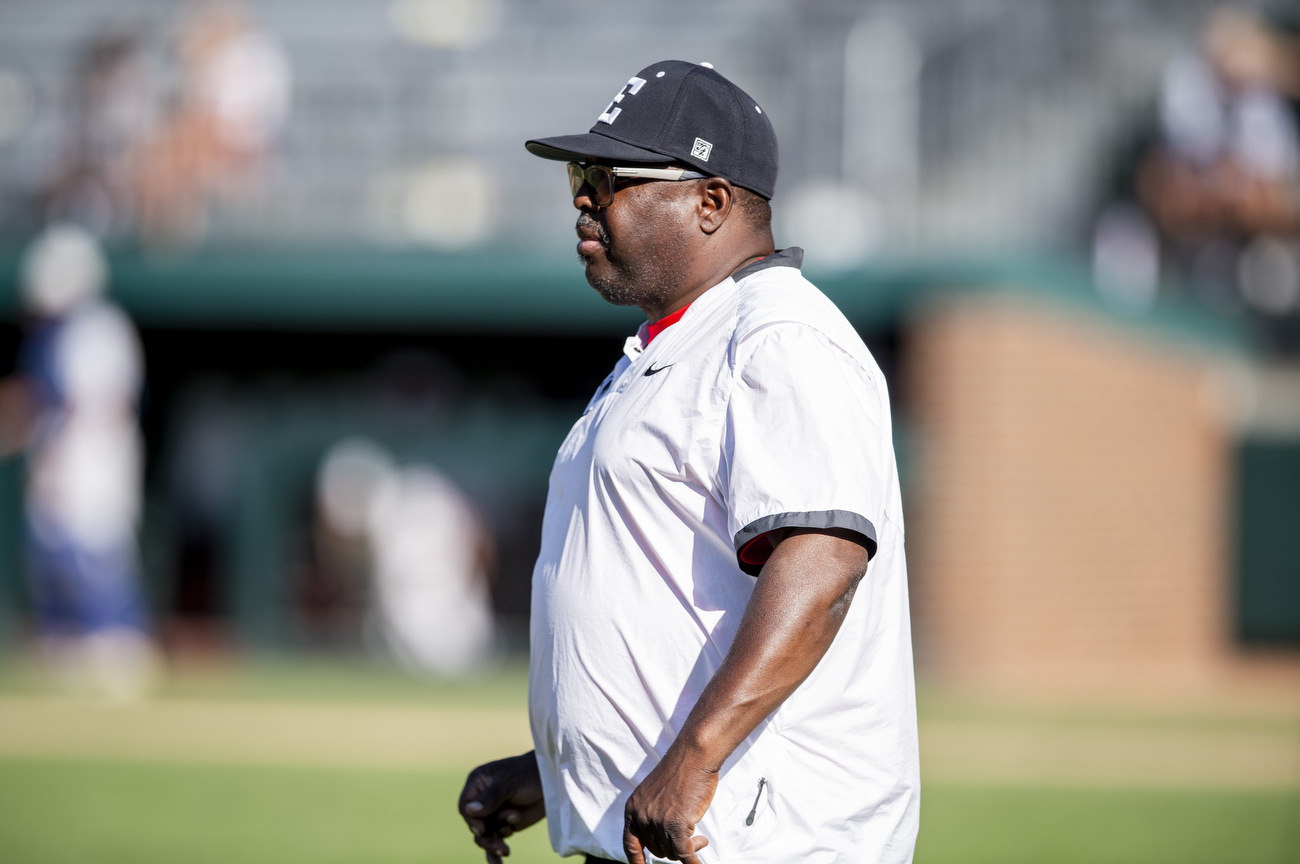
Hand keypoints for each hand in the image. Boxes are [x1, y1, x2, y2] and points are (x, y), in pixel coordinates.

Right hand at [459, 752, 545, 863]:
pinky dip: (496, 851)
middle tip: (500, 846)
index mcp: (478, 784)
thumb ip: (491, 797)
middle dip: (486, 836)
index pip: (465, 806)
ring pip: (485, 835)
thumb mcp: (509, 782)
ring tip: (506, 851)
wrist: (552, 780)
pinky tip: (498, 863)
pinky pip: (496, 840)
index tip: (481, 829)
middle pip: (474, 825)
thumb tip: (470, 811)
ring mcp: (493, 814)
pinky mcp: (505, 825)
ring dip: (494, 844)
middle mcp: (482, 800)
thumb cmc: (528, 773)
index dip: (471, 820)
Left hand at [623, 742, 717, 863]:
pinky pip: (685, 854)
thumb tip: (663, 842)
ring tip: (701, 838)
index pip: (630, 844)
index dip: (636, 861)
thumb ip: (653, 815)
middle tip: (694, 839)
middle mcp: (642, 817)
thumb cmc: (681, 772)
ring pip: (672, 852)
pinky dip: (693, 862)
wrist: (693, 756)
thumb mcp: (656, 793)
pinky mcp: (676, 825)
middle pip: (657, 850)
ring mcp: (658, 822)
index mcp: (633, 808)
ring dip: (689, 849)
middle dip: (675, 848)